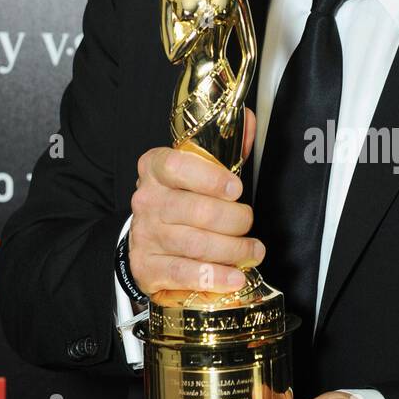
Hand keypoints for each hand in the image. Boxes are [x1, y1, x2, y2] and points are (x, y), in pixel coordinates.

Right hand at [128, 108, 261, 296]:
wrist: (147, 239)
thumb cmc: (181, 200)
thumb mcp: (199, 171)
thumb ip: (227, 149)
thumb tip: (250, 122)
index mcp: (156, 168)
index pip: (177, 166)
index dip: (210, 178)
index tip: (236, 189)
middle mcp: (147, 201)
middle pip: (196, 211)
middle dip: (235, 220)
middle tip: (249, 224)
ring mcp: (146, 236)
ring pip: (195, 244)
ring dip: (233, 250)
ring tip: (253, 251)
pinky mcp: (148, 267)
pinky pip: (185, 273)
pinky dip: (214, 277)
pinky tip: (234, 276)